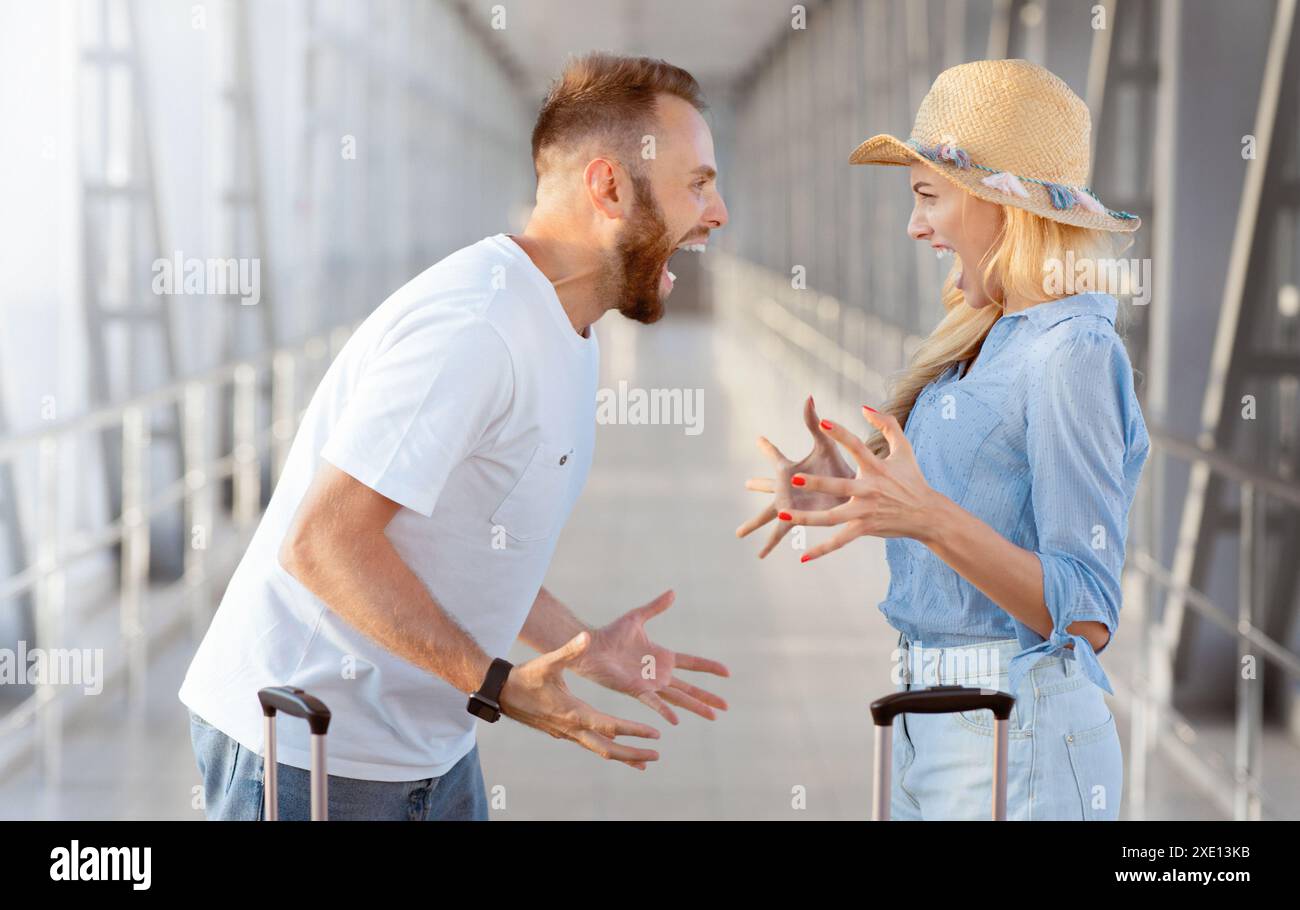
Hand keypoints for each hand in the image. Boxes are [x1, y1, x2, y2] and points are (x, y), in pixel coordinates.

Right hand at [499, 631, 661, 769]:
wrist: (500, 693)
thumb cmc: (524, 676)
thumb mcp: (548, 661)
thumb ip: (569, 650)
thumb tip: (587, 636)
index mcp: (573, 713)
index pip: (609, 727)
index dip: (633, 731)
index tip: (654, 734)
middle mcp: (572, 728)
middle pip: (608, 748)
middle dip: (632, 754)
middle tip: (656, 755)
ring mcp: (566, 733)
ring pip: (599, 749)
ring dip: (622, 755)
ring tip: (643, 761)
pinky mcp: (562, 732)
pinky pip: (590, 745)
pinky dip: (607, 748)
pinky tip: (615, 747)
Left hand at [572, 590, 729, 725]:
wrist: (590, 647)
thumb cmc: (610, 634)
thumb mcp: (637, 617)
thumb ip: (656, 607)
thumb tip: (673, 592)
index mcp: (663, 657)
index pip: (693, 663)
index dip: (709, 667)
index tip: (727, 672)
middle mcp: (659, 673)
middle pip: (690, 687)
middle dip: (708, 697)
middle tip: (726, 706)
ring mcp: (650, 684)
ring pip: (678, 698)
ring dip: (696, 707)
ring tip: (713, 716)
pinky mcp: (636, 690)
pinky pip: (654, 702)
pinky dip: (664, 710)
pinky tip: (676, 720)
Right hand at [736, 395, 856, 557]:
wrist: (855, 490)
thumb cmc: (841, 467)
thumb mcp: (824, 444)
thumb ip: (814, 421)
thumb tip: (808, 397)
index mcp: (791, 470)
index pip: (774, 456)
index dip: (766, 448)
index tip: (758, 439)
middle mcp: (787, 488)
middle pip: (766, 487)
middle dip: (757, 485)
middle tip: (745, 483)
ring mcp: (789, 504)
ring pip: (766, 515)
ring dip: (753, 524)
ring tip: (739, 534)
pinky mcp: (795, 518)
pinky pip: (780, 532)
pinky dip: (770, 544)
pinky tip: (761, 555)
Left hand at [779, 407, 942, 561]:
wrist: (927, 513)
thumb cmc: (911, 478)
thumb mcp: (904, 449)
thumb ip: (887, 424)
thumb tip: (864, 408)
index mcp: (877, 467)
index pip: (857, 447)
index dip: (841, 434)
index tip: (822, 422)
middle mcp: (869, 490)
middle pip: (840, 487)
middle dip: (818, 483)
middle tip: (794, 479)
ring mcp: (866, 511)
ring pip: (833, 518)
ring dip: (807, 518)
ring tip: (783, 514)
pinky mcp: (865, 528)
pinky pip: (840, 541)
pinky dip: (823, 549)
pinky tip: (803, 556)